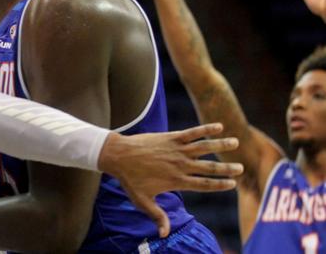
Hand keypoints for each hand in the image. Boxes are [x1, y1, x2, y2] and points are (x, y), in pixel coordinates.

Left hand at [97, 123, 241, 237]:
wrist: (118, 155)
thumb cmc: (130, 179)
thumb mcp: (143, 201)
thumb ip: (157, 216)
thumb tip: (164, 234)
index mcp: (177, 181)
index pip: (204, 184)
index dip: (220, 184)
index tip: (233, 183)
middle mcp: (180, 165)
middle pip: (209, 167)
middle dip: (226, 168)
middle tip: (241, 168)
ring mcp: (177, 150)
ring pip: (204, 147)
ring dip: (221, 144)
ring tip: (236, 142)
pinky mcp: (171, 137)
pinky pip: (192, 132)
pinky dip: (206, 129)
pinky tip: (218, 126)